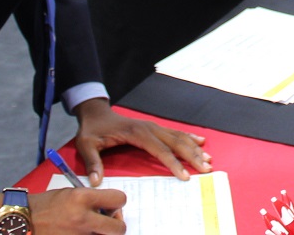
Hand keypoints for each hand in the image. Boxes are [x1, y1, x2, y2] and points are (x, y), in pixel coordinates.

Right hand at [31, 187, 126, 234]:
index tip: (112, 207)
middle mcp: (82, 218)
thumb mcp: (70, 193)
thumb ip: (91, 199)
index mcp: (82, 198)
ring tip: (91, 230)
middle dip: (116, 226)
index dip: (118, 203)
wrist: (23, 222)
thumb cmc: (46, 205)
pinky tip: (81, 234)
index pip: (119, 199)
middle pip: (119, 228)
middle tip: (108, 224)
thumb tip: (110, 208)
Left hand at [72, 99, 209, 184]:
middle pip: (176, 142)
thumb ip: (92, 162)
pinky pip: (175, 133)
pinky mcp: (154, 128)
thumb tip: (96, 181)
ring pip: (179, 137)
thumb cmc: (92, 129)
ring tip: (208, 160)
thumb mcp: (86, 144)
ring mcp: (153, 126)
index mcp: (136, 132)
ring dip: (194, 149)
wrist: (96, 113)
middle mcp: (149, 128)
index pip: (160, 150)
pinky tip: (201, 143)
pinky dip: (190, 138)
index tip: (185, 176)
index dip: (174, 163)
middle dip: (192, 156)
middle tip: (206, 169)